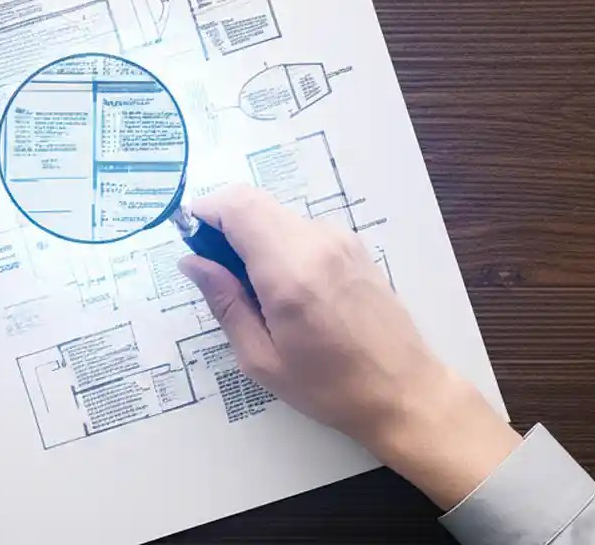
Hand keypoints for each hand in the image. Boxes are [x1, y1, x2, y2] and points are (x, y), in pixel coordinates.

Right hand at [178, 185, 519, 508]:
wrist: (405, 391)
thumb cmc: (330, 386)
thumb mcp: (261, 358)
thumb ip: (224, 302)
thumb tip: (192, 262)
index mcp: (289, 271)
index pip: (237, 206)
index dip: (204, 211)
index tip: (189, 239)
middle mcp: (316, 242)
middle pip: (254, 203)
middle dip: (224, 225)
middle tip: (216, 271)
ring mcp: (340, 239)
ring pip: (276, 215)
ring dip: (253, 237)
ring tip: (254, 292)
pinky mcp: (353, 246)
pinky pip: (301, 229)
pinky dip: (279, 245)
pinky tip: (285, 290)